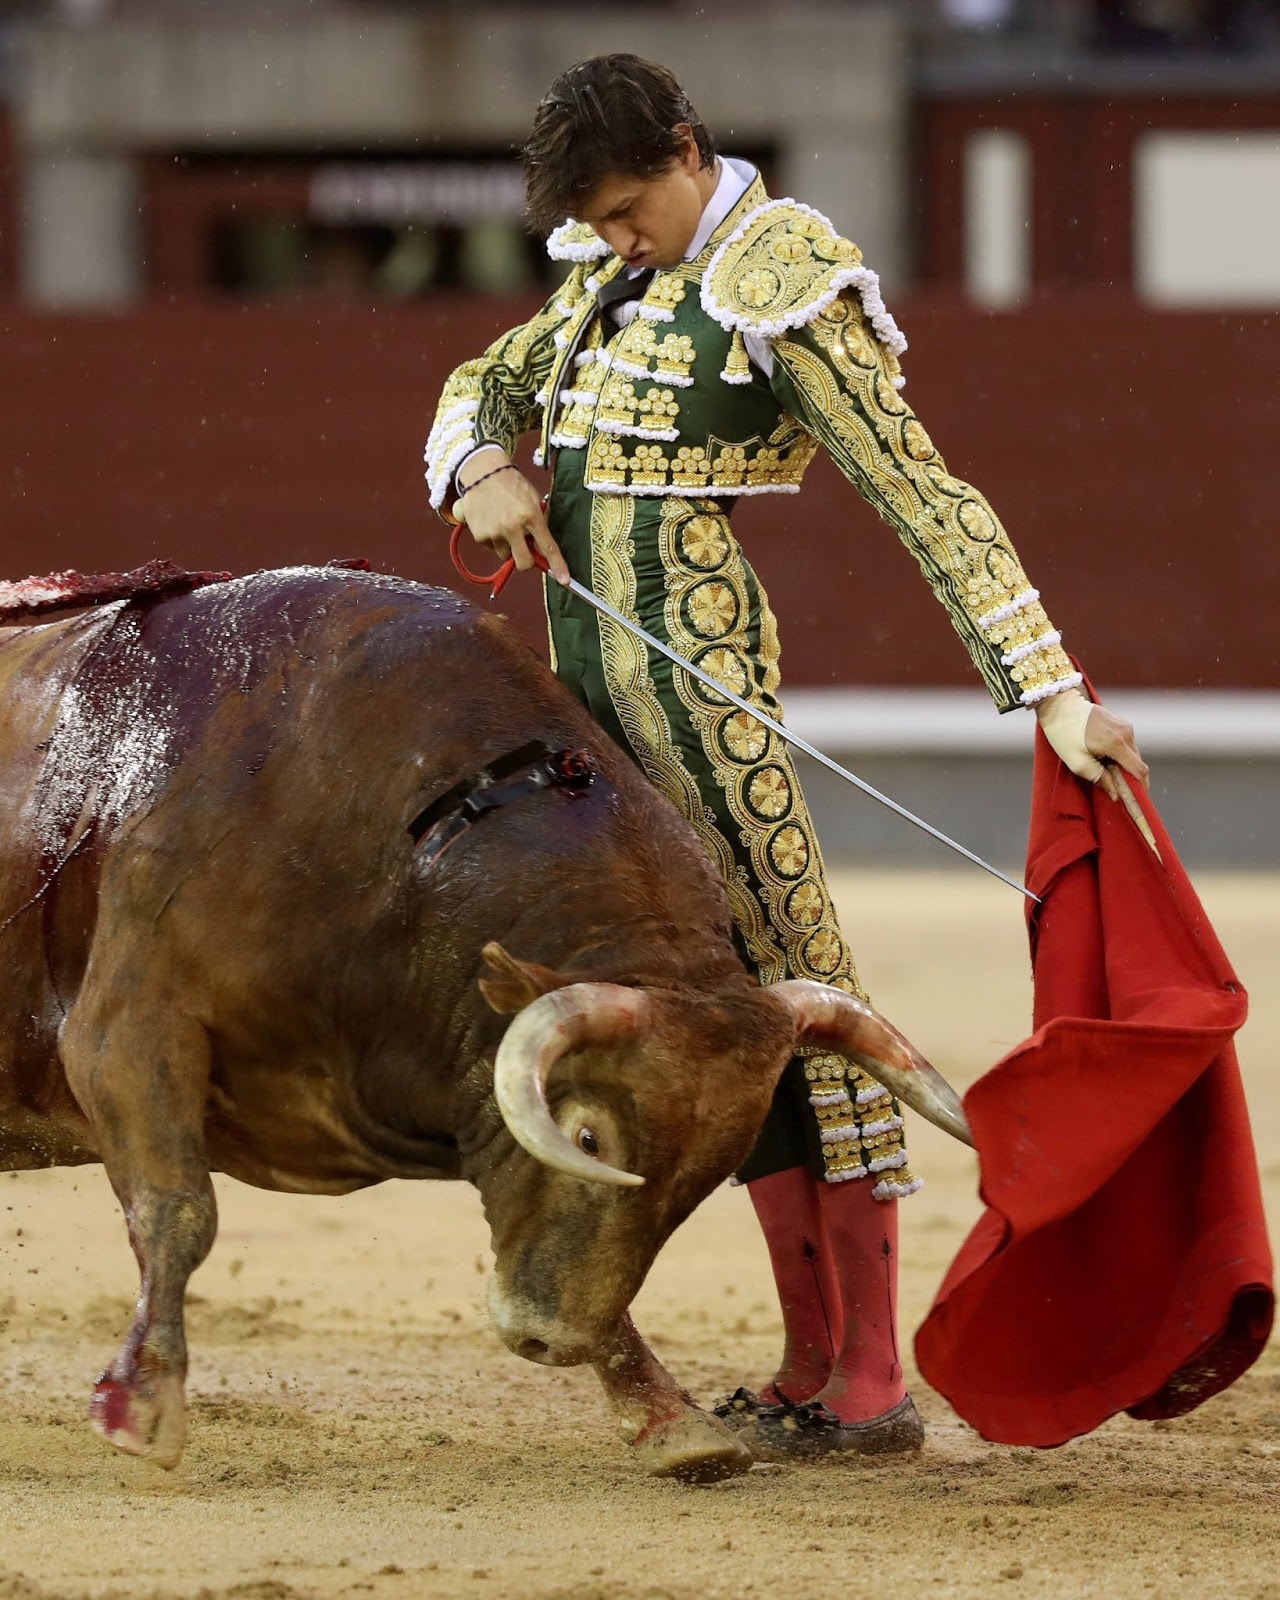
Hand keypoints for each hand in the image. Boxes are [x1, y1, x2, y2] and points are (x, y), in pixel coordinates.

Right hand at [453, 449, 568, 585]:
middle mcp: (513, 527)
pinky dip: (492, 539)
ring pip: (505, 555)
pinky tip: (491, 521)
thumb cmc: (512, 484)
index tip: (564, 580)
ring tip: (503, 524)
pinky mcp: (479, 534)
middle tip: (524, 550)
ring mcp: (494, 532)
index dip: (558, 566)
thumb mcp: (533, 499)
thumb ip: (539, 521)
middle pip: (524, 563)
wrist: (483, 472)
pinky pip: (490, 547)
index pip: (548, 547)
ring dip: (507, 546)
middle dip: (526, 562)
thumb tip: (542, 545)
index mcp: (531, 516)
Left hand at [1035, 687, 1148, 800]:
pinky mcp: (1122, 723)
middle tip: (1117, 790)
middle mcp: (1126, 733)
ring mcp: (1125, 726)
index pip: (1139, 771)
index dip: (1141, 788)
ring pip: (1133, 754)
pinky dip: (1121, 756)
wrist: (1059, 706)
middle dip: (1131, 779)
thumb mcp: (1077, 762)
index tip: (1136, 801)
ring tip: (1107, 773)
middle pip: (1138, 763)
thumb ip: (1099, 779)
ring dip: (1125, 767)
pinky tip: (1106, 760)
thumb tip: (1116, 795)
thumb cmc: (1064, 735)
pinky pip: (1127, 745)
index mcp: (1117, 743)